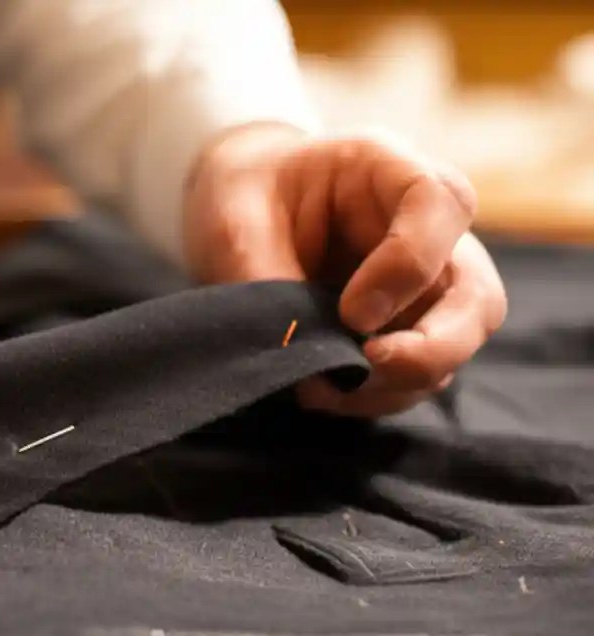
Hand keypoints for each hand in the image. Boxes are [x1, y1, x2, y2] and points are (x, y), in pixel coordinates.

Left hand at [183, 123, 507, 416]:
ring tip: (323, 387)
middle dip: (435, 347)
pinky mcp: (411, 324)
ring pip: (455, 345)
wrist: (243, 206)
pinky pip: (419, 372)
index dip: (408, 266)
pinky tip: (325, 390)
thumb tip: (300, 354)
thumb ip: (265, 277)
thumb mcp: (234, 221)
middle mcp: (428, 226)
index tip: (352, 312)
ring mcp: (428, 280)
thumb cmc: (245, 194)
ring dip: (398, 381)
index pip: (439, 205)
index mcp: (388, 167)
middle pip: (476, 294)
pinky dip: (378, 393)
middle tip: (371, 365)